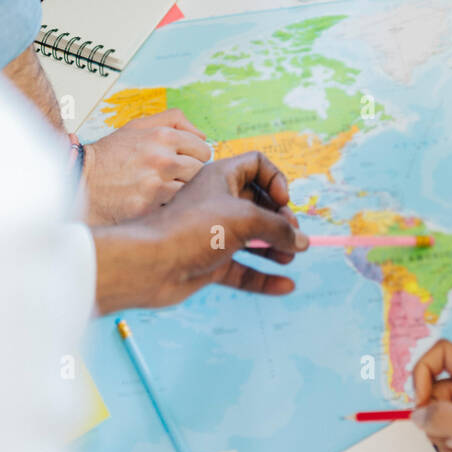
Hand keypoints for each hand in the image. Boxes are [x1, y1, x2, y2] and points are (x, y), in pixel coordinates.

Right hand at [84, 110, 211, 224]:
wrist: (81, 179)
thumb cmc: (111, 154)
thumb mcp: (138, 126)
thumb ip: (173, 120)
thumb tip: (202, 135)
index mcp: (163, 136)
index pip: (203, 149)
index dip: (195, 157)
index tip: (183, 162)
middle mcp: (162, 158)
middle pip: (200, 171)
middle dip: (189, 175)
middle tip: (172, 178)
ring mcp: (156, 184)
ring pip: (189, 191)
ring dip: (179, 192)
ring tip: (162, 190)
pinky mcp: (148, 206)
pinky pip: (173, 207)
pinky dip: (167, 207)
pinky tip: (153, 202)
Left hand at [93, 150, 308, 312]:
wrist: (149, 264)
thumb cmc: (193, 229)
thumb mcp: (245, 219)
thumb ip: (279, 229)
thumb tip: (302, 241)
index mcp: (222, 177)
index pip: (257, 165)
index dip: (276, 180)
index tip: (283, 200)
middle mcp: (218, 202)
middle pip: (260, 204)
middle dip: (281, 219)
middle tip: (293, 235)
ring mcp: (214, 234)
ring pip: (253, 238)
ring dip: (275, 247)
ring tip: (292, 257)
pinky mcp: (210, 263)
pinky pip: (243, 269)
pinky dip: (263, 276)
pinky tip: (285, 286)